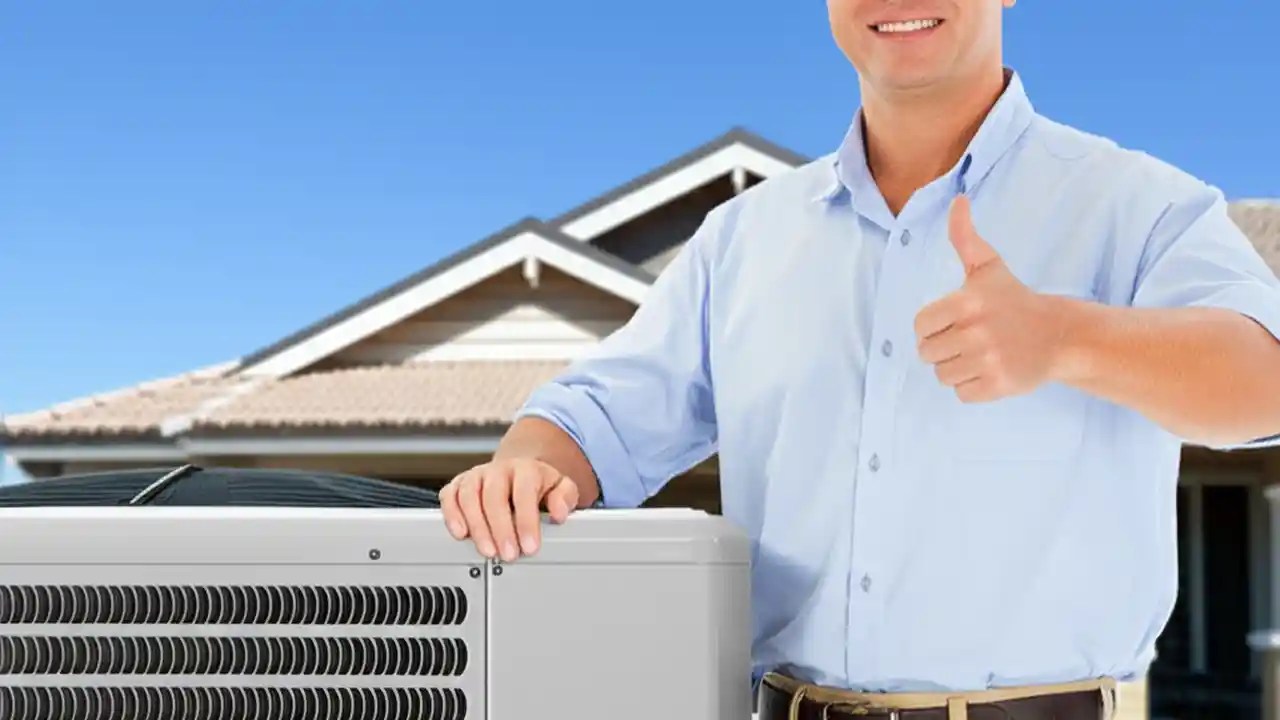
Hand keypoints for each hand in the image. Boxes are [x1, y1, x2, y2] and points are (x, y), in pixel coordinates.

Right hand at [439, 458, 579, 561]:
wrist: (518, 472)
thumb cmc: (538, 485)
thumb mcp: (561, 487)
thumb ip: (565, 497)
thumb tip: (560, 512)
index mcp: (525, 469)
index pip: (524, 493)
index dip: (526, 522)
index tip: (530, 546)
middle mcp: (498, 470)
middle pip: (494, 495)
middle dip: (500, 529)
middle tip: (509, 554)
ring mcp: (476, 476)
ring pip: (469, 496)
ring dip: (477, 527)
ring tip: (488, 551)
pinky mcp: (459, 484)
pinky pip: (449, 496)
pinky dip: (452, 515)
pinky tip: (461, 534)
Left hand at [914, 195, 1068, 402]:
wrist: (1059, 335)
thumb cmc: (1015, 300)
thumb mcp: (989, 267)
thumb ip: (965, 238)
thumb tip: (957, 200)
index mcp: (966, 303)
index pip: (920, 327)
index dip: (933, 327)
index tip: (955, 321)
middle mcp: (976, 332)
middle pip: (928, 354)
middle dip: (944, 348)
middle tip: (971, 339)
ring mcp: (988, 361)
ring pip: (943, 376)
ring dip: (957, 368)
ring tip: (981, 354)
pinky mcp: (999, 386)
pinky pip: (962, 394)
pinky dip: (973, 386)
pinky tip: (992, 369)